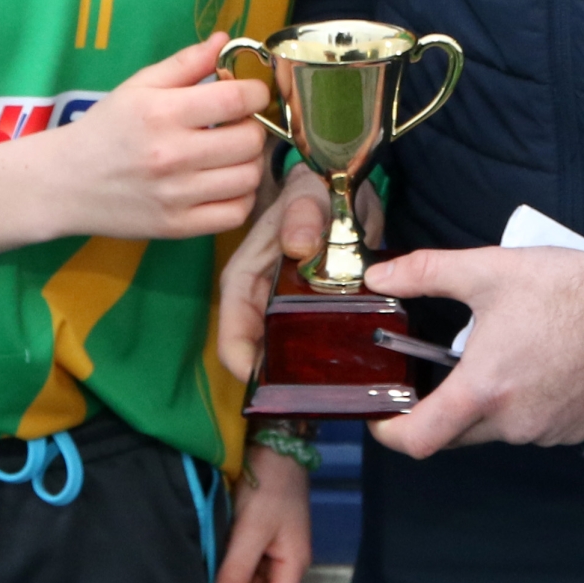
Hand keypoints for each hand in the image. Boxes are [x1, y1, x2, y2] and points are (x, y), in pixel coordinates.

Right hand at [33, 33, 269, 241]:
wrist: (64, 184)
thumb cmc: (105, 129)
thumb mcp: (138, 86)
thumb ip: (185, 63)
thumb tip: (225, 40)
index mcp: (163, 113)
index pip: (236, 100)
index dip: (256, 93)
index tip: (251, 94)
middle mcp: (172, 156)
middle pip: (250, 141)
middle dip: (253, 127)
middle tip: (238, 125)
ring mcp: (176, 196)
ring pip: (249, 177)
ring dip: (249, 162)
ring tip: (230, 154)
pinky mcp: (177, 228)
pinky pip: (236, 213)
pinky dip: (241, 197)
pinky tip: (224, 183)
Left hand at [210, 447, 311, 582]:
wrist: (274, 445)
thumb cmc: (269, 487)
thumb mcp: (251, 529)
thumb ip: (237, 570)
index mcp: (293, 565)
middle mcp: (286, 563)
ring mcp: (274, 550)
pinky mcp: (262, 537)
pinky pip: (246, 566)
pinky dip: (230, 571)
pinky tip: (212, 565)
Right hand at [218, 163, 385, 380]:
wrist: (338, 186)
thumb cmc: (312, 190)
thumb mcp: (307, 196)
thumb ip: (302, 214)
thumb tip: (298, 244)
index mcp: (244, 280)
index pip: (233, 337)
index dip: (246, 367)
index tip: (273, 388)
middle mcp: (259, 302)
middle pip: (259, 355)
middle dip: (280, 380)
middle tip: (313, 396)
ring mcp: (284, 310)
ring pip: (287, 355)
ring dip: (305, 373)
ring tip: (335, 385)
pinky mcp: (311, 313)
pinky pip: (315, 343)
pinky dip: (328, 355)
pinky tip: (351, 365)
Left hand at [364, 246, 583, 457]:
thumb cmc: (564, 287)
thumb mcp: (486, 270)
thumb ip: (425, 272)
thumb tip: (378, 275)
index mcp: (484, 388)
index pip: (420, 439)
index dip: (390, 434)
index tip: (381, 415)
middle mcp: (514, 423)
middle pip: (457, 435)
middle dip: (441, 410)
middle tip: (442, 371)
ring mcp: (547, 432)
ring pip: (498, 430)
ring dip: (489, 404)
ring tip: (505, 355)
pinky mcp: (575, 431)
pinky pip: (535, 428)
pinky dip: (526, 406)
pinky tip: (539, 368)